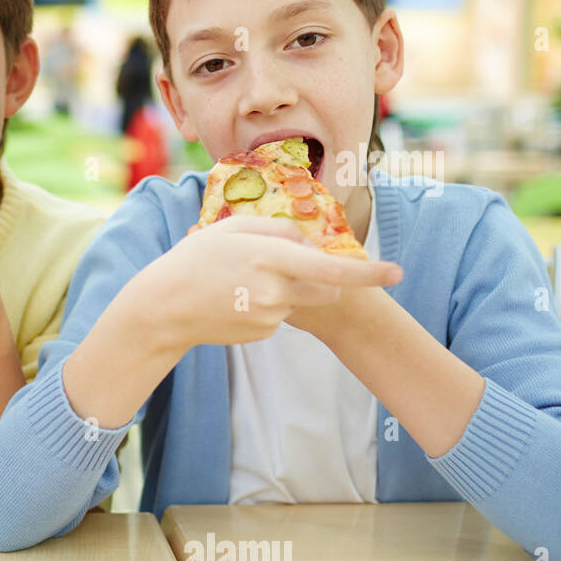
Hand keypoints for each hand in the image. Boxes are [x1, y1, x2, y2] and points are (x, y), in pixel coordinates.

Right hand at [131, 215, 402, 351]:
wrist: (164, 307)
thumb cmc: (195, 259)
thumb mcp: (233, 227)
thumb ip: (279, 228)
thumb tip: (310, 243)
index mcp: (271, 257)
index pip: (332, 268)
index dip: (369, 272)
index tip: (397, 272)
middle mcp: (276, 290)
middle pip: (326, 285)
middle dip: (321, 275)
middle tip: (280, 264)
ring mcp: (270, 315)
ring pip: (300, 298)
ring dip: (285, 288)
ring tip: (241, 282)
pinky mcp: (262, 333)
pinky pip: (279, 314)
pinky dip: (265, 305)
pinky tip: (235, 299)